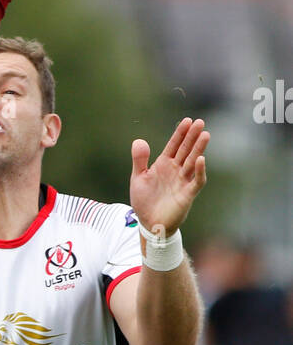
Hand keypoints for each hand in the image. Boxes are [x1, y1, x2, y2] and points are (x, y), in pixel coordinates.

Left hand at [130, 117, 208, 236]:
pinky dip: (199, 171)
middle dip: (192, 136)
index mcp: (164, 164)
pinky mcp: (187, 194)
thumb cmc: (144, 201)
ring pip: (192, 162)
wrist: (149, 223)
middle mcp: (175, 170)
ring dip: (198, 149)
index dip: (180, 133)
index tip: (187, 120)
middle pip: (186, 150)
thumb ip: (139, 160)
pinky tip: (200, 159)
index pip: (174, 145)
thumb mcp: (138, 178)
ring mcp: (182, 181)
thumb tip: (139, 140)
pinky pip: (196, 181)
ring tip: (205, 134)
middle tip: (200, 122)